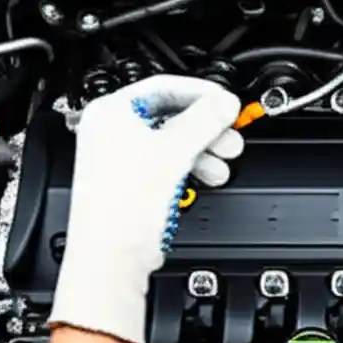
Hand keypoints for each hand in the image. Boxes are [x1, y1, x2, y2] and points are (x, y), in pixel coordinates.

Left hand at [48, 76, 242, 342]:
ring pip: (173, 143)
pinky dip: (191, 168)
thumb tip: (225, 103)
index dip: (201, 93)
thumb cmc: (122, 204)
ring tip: (225, 159)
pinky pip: (169, 166)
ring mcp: (122, 160)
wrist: (112, 255)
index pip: (163, 87)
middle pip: (171, 116)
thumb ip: (204, 120)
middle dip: (207, 126)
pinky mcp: (134, 185)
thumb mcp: (174, 149)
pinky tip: (208, 176)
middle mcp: (112, 133)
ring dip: (204, 149)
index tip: (227, 103)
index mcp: (111, 113)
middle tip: (231, 133)